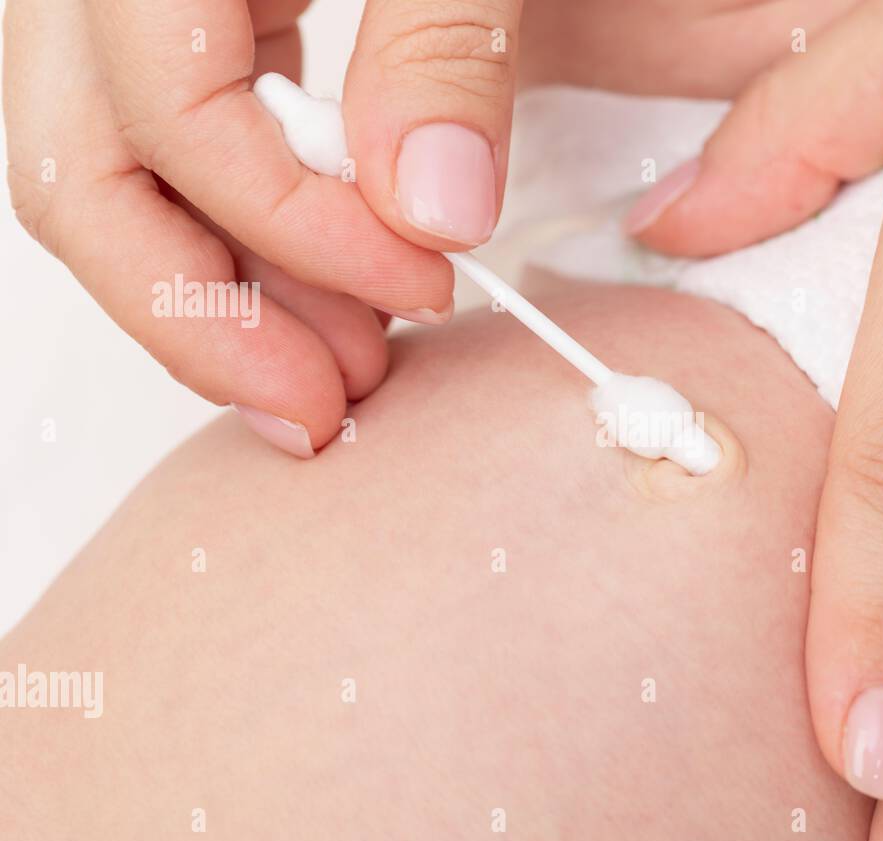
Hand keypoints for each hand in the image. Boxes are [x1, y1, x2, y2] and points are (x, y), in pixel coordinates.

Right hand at [4, 0, 520, 455]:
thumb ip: (448, 40)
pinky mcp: (181, 14)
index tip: (422, 286)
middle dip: (204, 314)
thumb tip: (433, 208)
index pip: (166, 108)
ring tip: (337, 368)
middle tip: (321, 406)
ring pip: (110, 178)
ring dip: (218, 297)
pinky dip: (237, 240)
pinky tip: (321, 287)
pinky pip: (162, 154)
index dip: (291, 229)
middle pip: (81, 168)